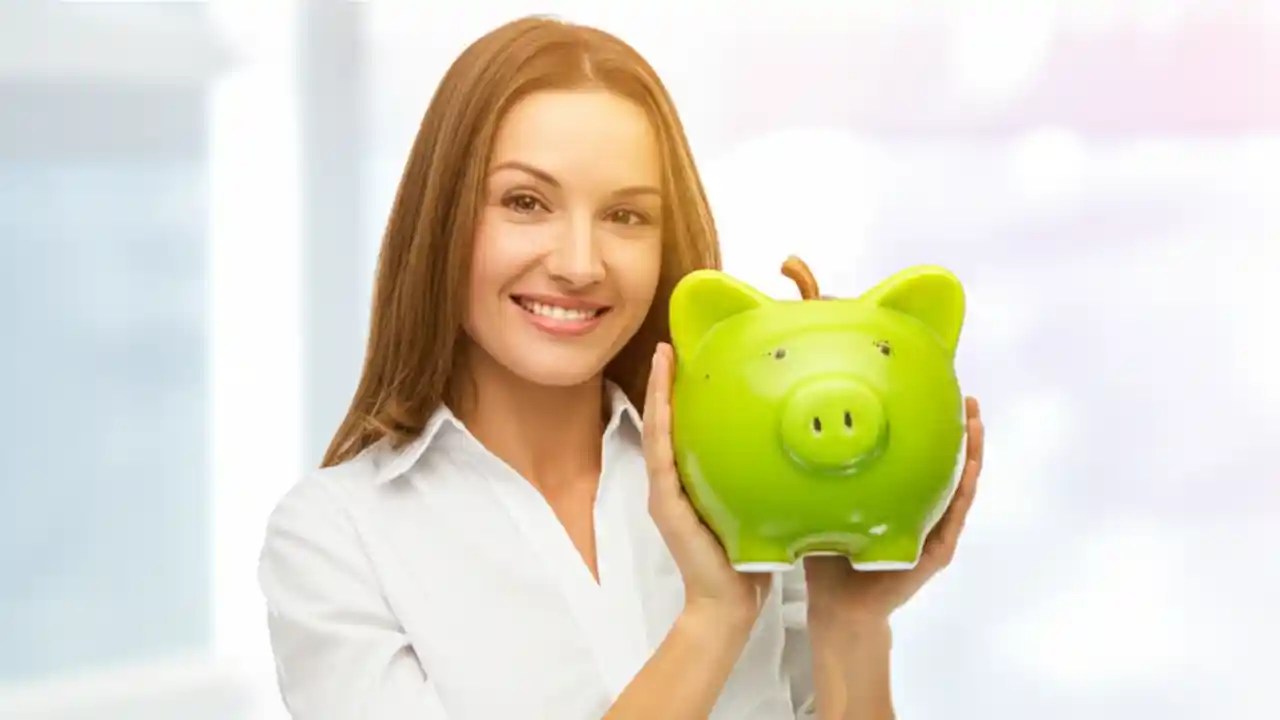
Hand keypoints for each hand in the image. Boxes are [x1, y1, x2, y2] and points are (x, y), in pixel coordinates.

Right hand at [643, 342, 772, 625]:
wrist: (728, 605)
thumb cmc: (745, 562)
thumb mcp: (757, 506)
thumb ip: (761, 478)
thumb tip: (798, 443)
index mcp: (692, 480)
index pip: (685, 426)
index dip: (684, 391)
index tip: (691, 355)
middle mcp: (673, 481)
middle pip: (667, 420)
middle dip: (668, 381)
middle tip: (673, 344)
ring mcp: (665, 492)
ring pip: (659, 430)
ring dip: (659, 392)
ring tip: (665, 357)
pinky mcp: (665, 504)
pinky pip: (662, 455)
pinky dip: (661, 424)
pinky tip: (665, 400)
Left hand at [804, 396, 985, 627]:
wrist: (839, 609)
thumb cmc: (829, 560)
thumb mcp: (826, 506)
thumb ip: (823, 478)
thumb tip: (801, 433)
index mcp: (898, 499)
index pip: (919, 457)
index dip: (932, 427)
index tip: (937, 392)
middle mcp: (920, 511)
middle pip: (947, 464)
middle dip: (959, 430)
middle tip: (966, 398)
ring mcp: (932, 531)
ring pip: (959, 486)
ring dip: (971, 454)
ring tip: (976, 422)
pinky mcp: (935, 552)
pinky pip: (953, 517)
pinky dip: (963, 491)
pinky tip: (970, 468)